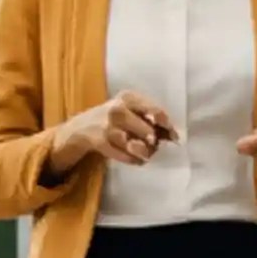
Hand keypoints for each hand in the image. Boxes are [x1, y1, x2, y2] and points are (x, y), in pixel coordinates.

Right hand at [59, 90, 176, 165]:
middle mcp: (118, 110)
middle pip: (148, 131)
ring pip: (137, 146)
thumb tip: (173, 135)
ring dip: (145, 152)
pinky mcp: (101, 142)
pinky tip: (135, 157)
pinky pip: (126, 156)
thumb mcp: (130, 109)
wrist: (83, 127)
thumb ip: (150, 117)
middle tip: (154, 144)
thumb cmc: (115, 117)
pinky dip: (134, 159)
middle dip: (154, 141)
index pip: (154, 111)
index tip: (173, 135)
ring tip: (145, 152)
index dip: (166, 125)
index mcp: (128, 97)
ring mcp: (108, 127)